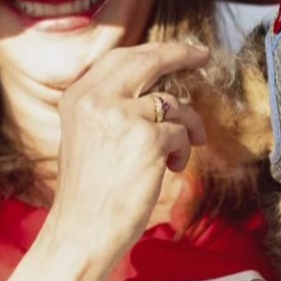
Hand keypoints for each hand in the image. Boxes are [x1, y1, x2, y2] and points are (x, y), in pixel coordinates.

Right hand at [48, 42, 209, 259]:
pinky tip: (171, 168)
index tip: (177, 50)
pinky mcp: (148, 139)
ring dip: (186, 124)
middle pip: (148, 60)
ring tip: (180, 150)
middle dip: (180, 53)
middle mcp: (96, 99)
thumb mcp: (86, 134)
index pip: (121, 58)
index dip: (153, 50)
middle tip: (202, 55)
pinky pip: (182, 132)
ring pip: (173, 102)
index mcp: (78, 97)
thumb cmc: (89, 190)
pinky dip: (184, 149)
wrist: (83, 231)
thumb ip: (110, 105)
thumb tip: (156, 88)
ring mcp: (123, 116)